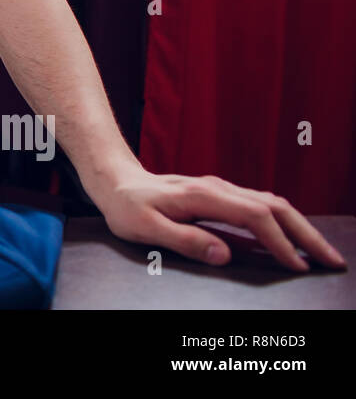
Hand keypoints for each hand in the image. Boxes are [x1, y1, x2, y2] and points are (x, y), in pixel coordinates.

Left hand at [92, 165, 346, 271]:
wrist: (114, 180)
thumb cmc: (126, 206)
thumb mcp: (145, 228)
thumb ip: (184, 240)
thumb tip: (223, 254)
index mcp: (203, 196)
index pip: (255, 217)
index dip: (279, 242)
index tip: (297, 266)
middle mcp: (218, 188)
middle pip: (274, 206)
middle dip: (306, 234)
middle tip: (332, 260)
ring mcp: (221, 189)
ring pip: (272, 204)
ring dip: (300, 227)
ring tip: (321, 253)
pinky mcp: (220, 195)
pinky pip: (260, 206)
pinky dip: (284, 222)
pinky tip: (292, 238)